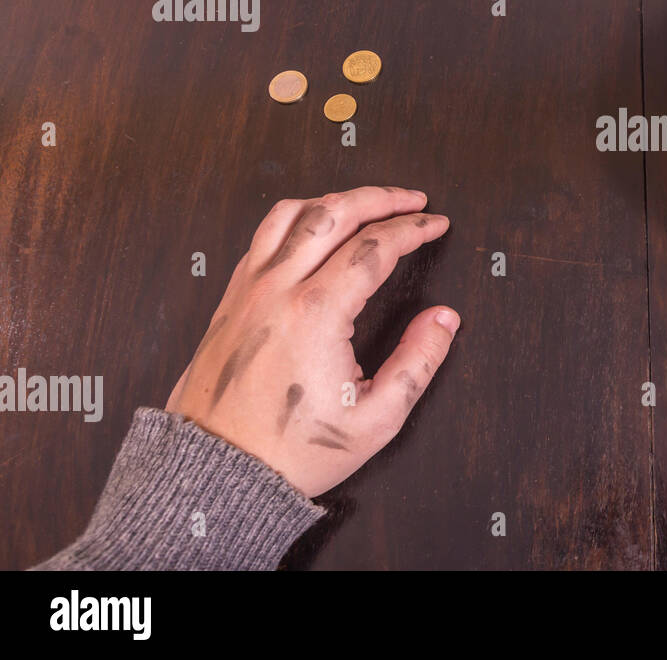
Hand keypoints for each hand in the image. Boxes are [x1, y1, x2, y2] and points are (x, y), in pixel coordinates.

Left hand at [166, 186, 457, 496]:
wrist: (216, 473)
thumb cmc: (291, 452)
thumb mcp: (375, 419)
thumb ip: (418, 362)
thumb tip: (444, 320)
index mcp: (316, 313)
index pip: (375, 246)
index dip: (413, 229)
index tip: (436, 224)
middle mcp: (277, 290)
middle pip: (334, 212)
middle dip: (380, 198)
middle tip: (412, 199)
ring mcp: (247, 291)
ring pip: (291, 214)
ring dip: (335, 200)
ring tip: (366, 204)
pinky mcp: (229, 301)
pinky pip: (262, 237)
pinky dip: (296, 219)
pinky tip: (315, 230)